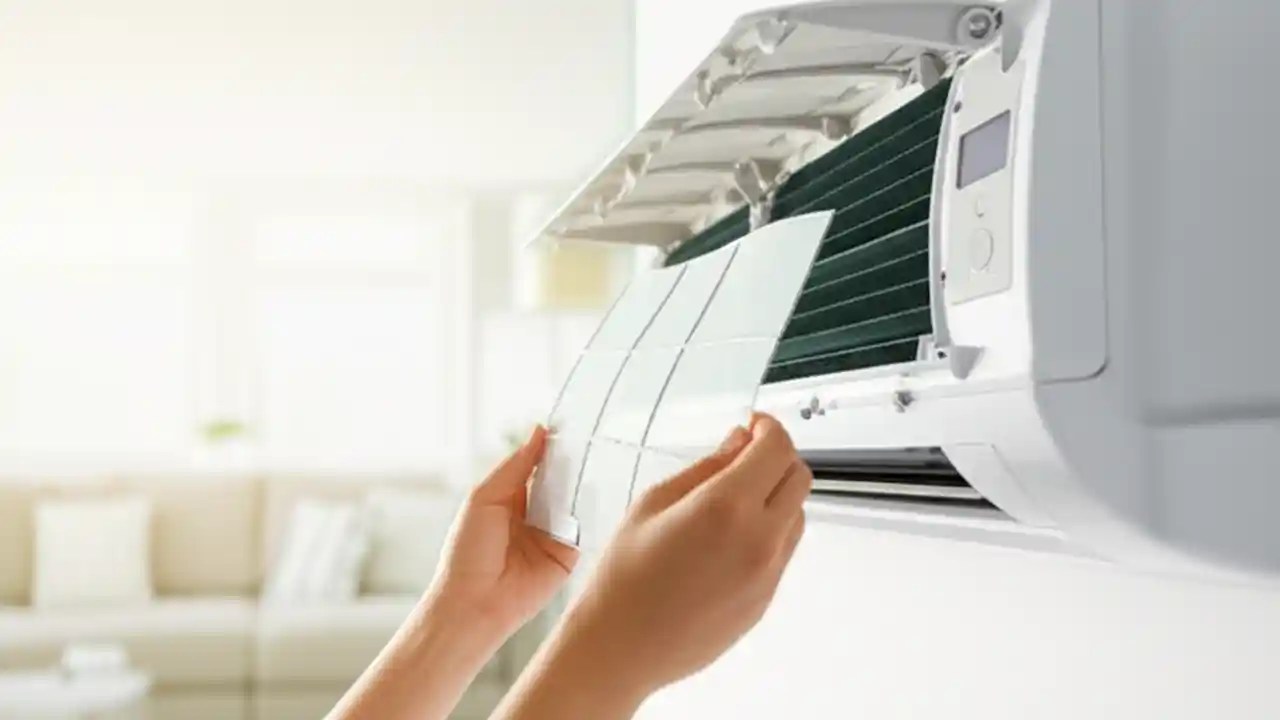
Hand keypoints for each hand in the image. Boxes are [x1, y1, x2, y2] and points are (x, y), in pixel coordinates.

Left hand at [327, 426, 576, 719]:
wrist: (474, 604)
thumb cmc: (467, 552)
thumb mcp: (485, 498)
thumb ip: (515, 466)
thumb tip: (540, 431)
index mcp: (510, 498)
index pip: (537, 465)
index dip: (552, 448)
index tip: (572, 425)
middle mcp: (533, 514)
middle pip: (560, 481)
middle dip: (573, 464)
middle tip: (594, 440)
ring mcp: (552, 535)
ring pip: (574, 502)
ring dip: (584, 485)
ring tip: (602, 461)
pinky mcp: (567, 557)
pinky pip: (584, 529)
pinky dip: (591, 514)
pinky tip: (602, 494)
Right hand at [495, 414, 810, 718]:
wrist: (621, 648)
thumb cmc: (623, 575)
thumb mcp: (653, 503)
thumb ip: (705, 468)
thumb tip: (739, 443)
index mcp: (726, 507)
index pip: (776, 449)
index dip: (768, 428)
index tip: (753, 425)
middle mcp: (760, 539)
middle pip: (799, 478)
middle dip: (778, 457)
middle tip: (747, 455)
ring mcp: (768, 574)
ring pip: (797, 515)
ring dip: (778, 495)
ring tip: (737, 498)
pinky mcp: (766, 600)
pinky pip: (784, 551)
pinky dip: (770, 529)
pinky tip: (731, 537)